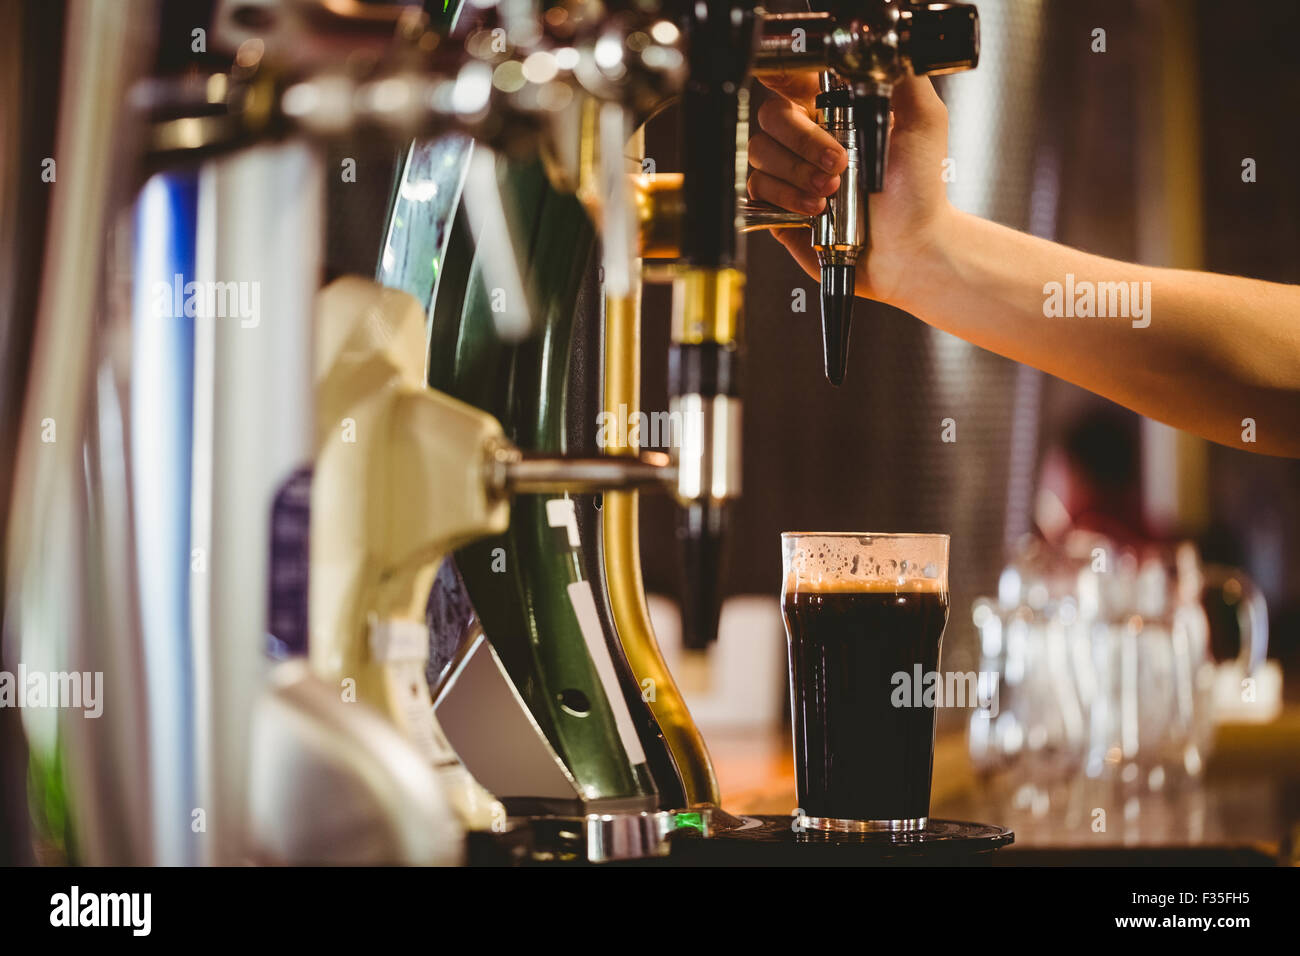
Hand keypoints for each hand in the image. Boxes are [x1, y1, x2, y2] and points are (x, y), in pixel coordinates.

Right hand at [747, 70, 953, 307]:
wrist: (909, 249)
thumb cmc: (918, 193)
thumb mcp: (923, 121)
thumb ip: (902, 78)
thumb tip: (874, 49)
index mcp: (835, 111)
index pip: (793, 78)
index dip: (786, 77)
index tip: (801, 93)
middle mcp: (807, 138)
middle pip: (770, 115)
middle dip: (804, 140)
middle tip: (839, 162)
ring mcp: (790, 173)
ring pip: (760, 153)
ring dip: (797, 173)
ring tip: (832, 192)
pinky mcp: (778, 207)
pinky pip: (758, 190)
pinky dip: (787, 198)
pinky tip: (816, 210)